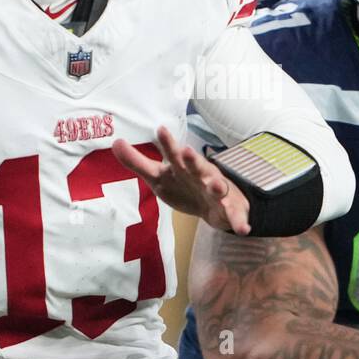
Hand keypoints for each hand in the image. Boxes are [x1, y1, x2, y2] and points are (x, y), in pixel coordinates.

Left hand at [114, 125, 250, 234]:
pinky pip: (234, 215)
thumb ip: (138, 162)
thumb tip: (115, 142)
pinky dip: (239, 222)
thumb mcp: (159, 176)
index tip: (160, 129)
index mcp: (183, 167)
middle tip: (185, 151)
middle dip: (192, 160)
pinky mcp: (228, 209)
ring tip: (217, 186)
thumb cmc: (184, 185)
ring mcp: (217, 191)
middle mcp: (201, 175)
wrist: (215, 205)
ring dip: (218, 186)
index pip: (173, 153)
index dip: (167, 143)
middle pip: (196, 166)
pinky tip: (243, 229)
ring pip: (218, 188)